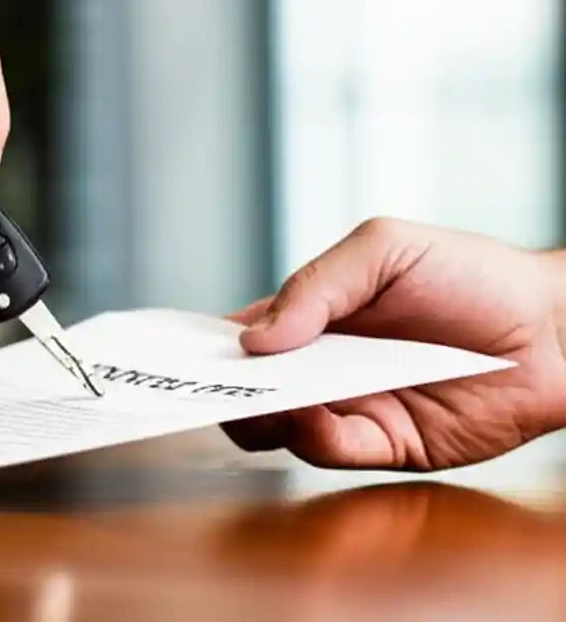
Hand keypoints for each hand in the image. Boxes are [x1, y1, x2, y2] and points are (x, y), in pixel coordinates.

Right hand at [222, 218, 565, 469]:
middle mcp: (323, 369)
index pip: (240, 338)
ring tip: (264, 393)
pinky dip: (310, 434)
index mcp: (311, 319)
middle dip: (221, 389)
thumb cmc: (472, 275)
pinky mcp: (386, 445)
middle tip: (205, 383)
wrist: (554, 326)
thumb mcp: (382, 250)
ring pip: (279, 426)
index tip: (171, 352)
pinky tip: (311, 410)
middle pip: (247, 390)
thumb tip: (253, 339)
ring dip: (262, 412)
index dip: (204, 347)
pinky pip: (330, 449)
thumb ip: (314, 286)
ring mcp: (351, 408)